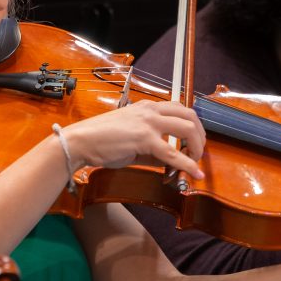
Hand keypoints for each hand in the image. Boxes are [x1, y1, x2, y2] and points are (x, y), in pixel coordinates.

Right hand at [62, 100, 205, 178]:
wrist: (80, 142)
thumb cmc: (100, 139)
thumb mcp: (131, 138)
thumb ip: (152, 147)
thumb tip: (170, 161)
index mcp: (146, 107)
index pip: (180, 109)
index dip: (192, 126)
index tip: (193, 141)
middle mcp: (150, 110)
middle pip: (190, 116)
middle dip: (200, 135)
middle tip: (198, 151)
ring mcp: (148, 123)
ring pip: (187, 129)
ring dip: (197, 147)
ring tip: (195, 162)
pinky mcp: (144, 139)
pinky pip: (173, 153)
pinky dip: (188, 164)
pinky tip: (195, 173)